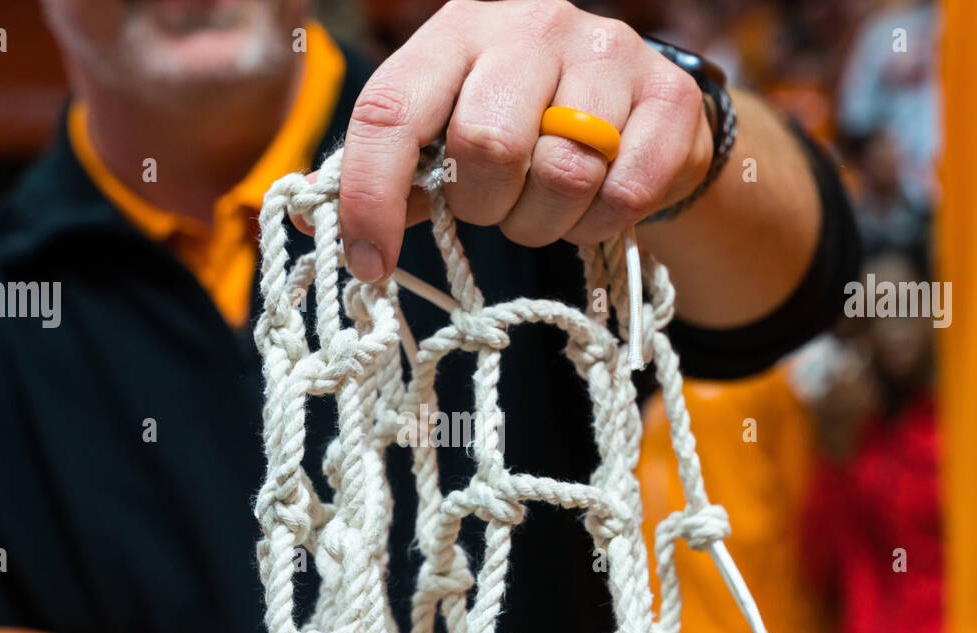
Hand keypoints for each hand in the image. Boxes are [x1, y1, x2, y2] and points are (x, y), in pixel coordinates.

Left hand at [335, 0, 712, 282]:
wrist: (640, 115)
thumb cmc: (524, 127)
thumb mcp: (449, 134)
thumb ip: (390, 173)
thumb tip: (308, 222)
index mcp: (456, 31)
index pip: (390, 109)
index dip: (369, 195)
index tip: (369, 264)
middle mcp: (530, 25)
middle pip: (486, 145)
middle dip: (482, 207)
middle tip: (494, 209)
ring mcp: (606, 53)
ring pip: (561, 174)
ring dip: (542, 222)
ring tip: (543, 208)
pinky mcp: (668, 97)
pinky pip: (623, 193)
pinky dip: (599, 224)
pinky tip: (595, 206)